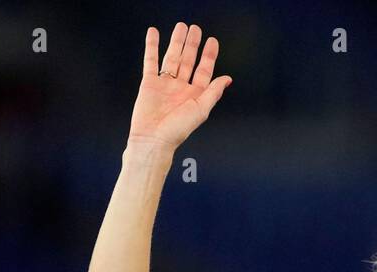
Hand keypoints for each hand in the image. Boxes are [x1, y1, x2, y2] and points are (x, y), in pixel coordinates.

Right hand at [128, 23, 231, 150]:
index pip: (204, 70)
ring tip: (180, 27)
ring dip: (176, 42)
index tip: (212, 41)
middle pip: (188, 60)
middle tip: (195, 28)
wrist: (153, 139)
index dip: (208, 55)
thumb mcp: (201, 110)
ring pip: (172, 57)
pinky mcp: (149, 83)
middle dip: (192, 44)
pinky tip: (154, 33)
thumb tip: (227, 78)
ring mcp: (165, 84)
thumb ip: (213, 92)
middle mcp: (181, 87)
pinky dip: (152, 46)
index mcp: (196, 94)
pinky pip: (151, 61)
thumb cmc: (178, 130)